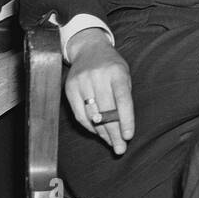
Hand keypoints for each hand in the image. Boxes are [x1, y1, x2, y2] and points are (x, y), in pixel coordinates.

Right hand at [64, 29, 134, 155]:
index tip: (128, 136)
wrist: (89, 49)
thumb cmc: (112, 67)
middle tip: (120, 148)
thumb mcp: (124, 75)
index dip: (126, 119)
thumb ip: (124, 98)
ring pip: (92, 115)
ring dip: (102, 133)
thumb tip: (123, 128)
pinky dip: (89, 127)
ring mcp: (81, 81)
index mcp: (116, 72)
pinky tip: (98, 133)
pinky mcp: (69, 88)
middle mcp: (98, 76)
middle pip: (106, 111)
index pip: (122, 99)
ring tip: (111, 143)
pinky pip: (79, 114)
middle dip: (114, 132)